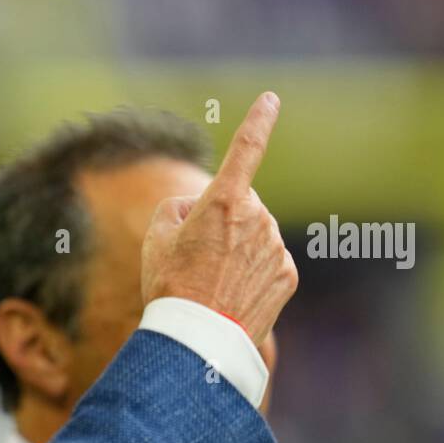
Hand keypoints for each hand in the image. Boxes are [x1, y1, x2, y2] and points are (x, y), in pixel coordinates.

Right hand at [139, 92, 297, 347]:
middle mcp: (258, 218)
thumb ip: (178, 208)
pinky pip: (268, 263)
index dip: (258, 123)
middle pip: (241, 206)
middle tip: (195, 257)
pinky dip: (252, 273)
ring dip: (237, 249)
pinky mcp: (287, 276)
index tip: (271, 101)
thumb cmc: (170, 286)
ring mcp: (276, 248)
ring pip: (256, 235)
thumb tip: (198, 208)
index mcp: (224, 201)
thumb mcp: (155, 238)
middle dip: (223, 220)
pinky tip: (232, 295)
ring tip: (211, 282)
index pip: (245, 151)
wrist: (198, 341)